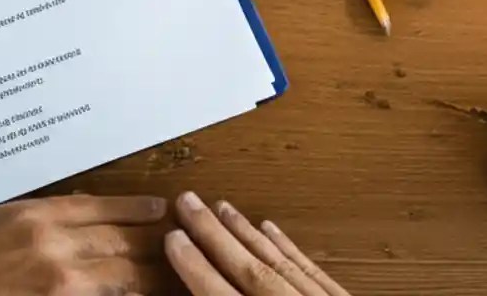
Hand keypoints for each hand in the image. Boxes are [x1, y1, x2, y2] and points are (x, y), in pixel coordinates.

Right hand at [0, 194, 171, 295]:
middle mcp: (49, 247)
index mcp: (30, 215)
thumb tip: (51, 222)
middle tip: (182, 242)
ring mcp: (52, 288)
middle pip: (119, 244)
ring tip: (171, 276)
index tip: (161, 209)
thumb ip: (20, 222)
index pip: (100, 207)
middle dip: (153, 245)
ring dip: (147, 278)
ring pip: (118, 281)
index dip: (135, 209)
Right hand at [165, 192, 351, 295]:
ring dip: (246, 233)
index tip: (173, 237)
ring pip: (278, 262)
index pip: (220, 293)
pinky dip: (290, 249)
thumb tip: (185, 290)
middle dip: (213, 233)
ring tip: (222, 206)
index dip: (193, 265)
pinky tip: (272, 228)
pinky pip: (314, 272)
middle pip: (247, 268)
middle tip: (188, 201)